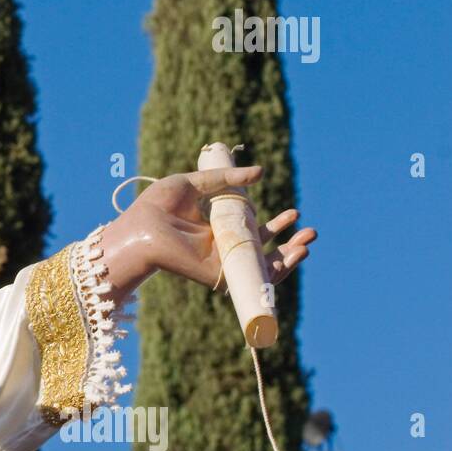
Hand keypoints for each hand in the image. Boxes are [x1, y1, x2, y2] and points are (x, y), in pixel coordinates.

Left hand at [100, 165, 316, 295]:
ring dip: (289, 258)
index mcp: (219, 229)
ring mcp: (222, 264)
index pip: (256, 231)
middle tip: (309, 230)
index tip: (294, 213)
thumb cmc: (159, 205)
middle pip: (265, 251)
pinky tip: (292, 257)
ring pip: (262, 267)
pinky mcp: (219, 276)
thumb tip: (260, 172)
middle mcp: (223, 248)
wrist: (142, 225)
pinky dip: (274, 271)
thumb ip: (227, 179)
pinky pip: (251, 278)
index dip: (277, 225)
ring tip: (307, 243)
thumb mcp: (196, 184)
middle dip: (290, 243)